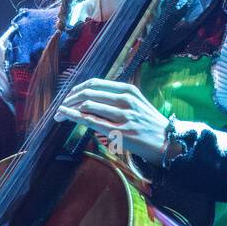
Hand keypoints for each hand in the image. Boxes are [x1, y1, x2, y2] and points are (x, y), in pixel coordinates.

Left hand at [54, 78, 169, 164]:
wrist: (167, 142)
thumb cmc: (149, 125)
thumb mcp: (136, 104)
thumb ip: (117, 99)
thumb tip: (91, 99)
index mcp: (127, 90)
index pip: (95, 83)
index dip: (77, 89)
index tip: (68, 96)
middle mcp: (125, 99)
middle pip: (88, 92)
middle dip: (69, 98)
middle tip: (60, 106)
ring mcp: (122, 115)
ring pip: (88, 105)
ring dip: (69, 108)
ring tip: (59, 114)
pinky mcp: (119, 131)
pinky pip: (91, 120)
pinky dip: (74, 116)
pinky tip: (64, 115)